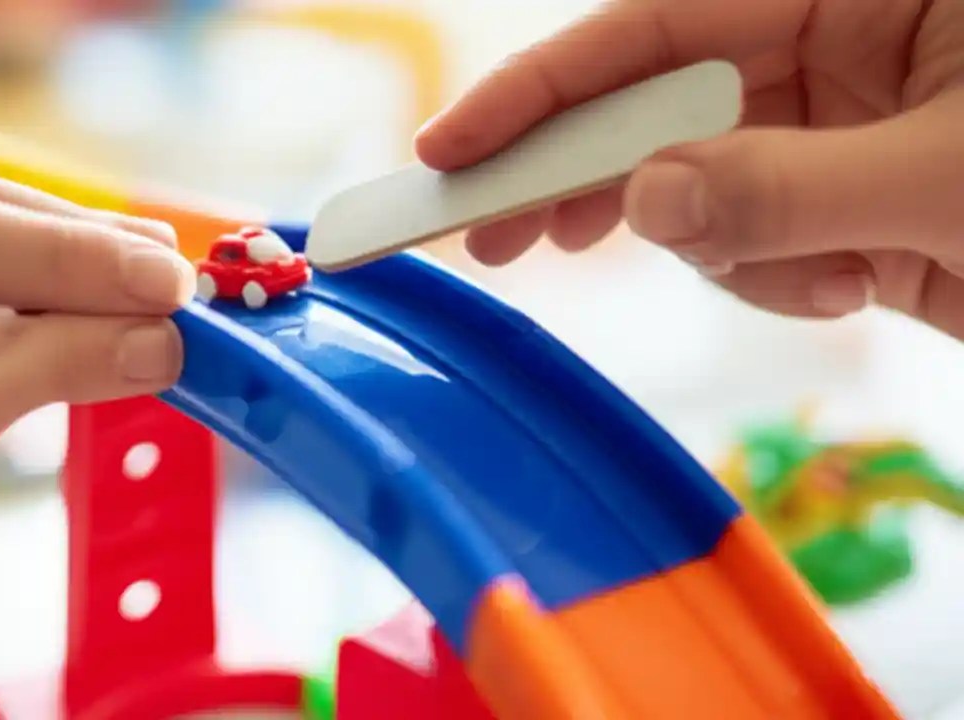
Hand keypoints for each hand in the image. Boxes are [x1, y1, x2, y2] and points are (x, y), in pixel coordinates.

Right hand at [416, 0, 963, 337]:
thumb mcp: (950, 180)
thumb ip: (782, 187)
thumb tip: (642, 200)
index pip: (657, 27)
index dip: (543, 89)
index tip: (449, 149)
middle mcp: (835, 44)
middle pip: (654, 104)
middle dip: (582, 176)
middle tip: (491, 236)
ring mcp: (833, 127)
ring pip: (698, 192)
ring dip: (723, 248)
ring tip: (823, 274)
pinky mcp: (843, 202)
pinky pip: (752, 246)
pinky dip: (779, 282)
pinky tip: (859, 283)